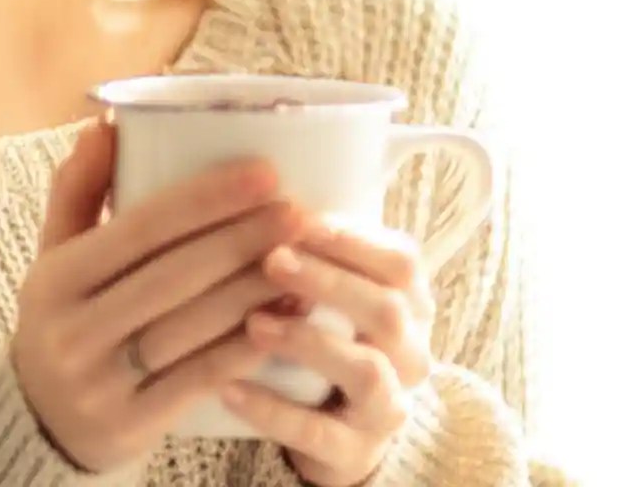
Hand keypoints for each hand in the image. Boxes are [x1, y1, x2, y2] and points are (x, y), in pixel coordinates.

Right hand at [13, 123, 304, 472]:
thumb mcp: (55, 257)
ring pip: (193, 328)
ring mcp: (101, 382)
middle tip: (299, 213)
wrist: (40, 421)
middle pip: (172, 276)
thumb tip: (106, 123)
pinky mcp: (132, 423)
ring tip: (305, 262)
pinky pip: (202, 378)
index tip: (264, 172)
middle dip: (242, 240)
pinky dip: (248, 345)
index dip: (204, 199)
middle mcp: (72, 331)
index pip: (137, 229)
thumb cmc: (63, 319)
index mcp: (54, 279)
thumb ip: (77, 191)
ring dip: (255, 291)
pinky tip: (287, 318)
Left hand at [222, 227, 434, 486]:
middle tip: (272, 260)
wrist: (341, 433)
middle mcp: (410, 353)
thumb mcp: (333, 294)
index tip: (300, 218)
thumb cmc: (329, 339)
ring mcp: (387, 405)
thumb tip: (252, 187)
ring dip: (308, 341)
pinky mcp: (354, 452)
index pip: (400, 261)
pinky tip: (229, 389)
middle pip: (387, 310)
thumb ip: (314, 252)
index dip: (353, 238)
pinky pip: (318, 433)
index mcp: (409, 302)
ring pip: (366, 370)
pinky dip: (272, 410)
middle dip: (329, 281)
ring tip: (254, 323)